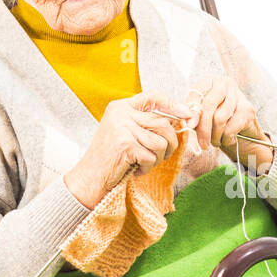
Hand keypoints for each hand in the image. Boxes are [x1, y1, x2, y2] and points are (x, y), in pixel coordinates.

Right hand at [64, 91, 194, 208]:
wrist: (89, 179)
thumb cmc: (111, 158)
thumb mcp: (126, 133)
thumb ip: (145, 123)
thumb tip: (180, 119)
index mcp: (121, 107)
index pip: (153, 97)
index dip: (173, 105)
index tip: (187, 114)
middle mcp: (121, 114)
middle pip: (163, 123)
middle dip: (170, 143)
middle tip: (162, 156)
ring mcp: (122, 128)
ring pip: (160, 141)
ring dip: (158, 158)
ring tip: (144, 163)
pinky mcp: (125, 145)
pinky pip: (151, 156)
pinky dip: (147, 167)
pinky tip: (135, 169)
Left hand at [188, 75, 273, 173]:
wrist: (244, 133)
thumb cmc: (217, 121)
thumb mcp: (201, 117)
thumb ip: (193, 116)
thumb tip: (188, 121)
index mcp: (210, 81)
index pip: (196, 95)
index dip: (191, 112)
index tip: (188, 126)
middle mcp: (225, 83)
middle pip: (208, 106)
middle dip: (203, 128)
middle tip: (202, 144)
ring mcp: (238, 95)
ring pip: (219, 118)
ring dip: (215, 136)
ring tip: (214, 141)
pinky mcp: (248, 109)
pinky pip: (231, 127)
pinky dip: (226, 139)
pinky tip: (226, 140)